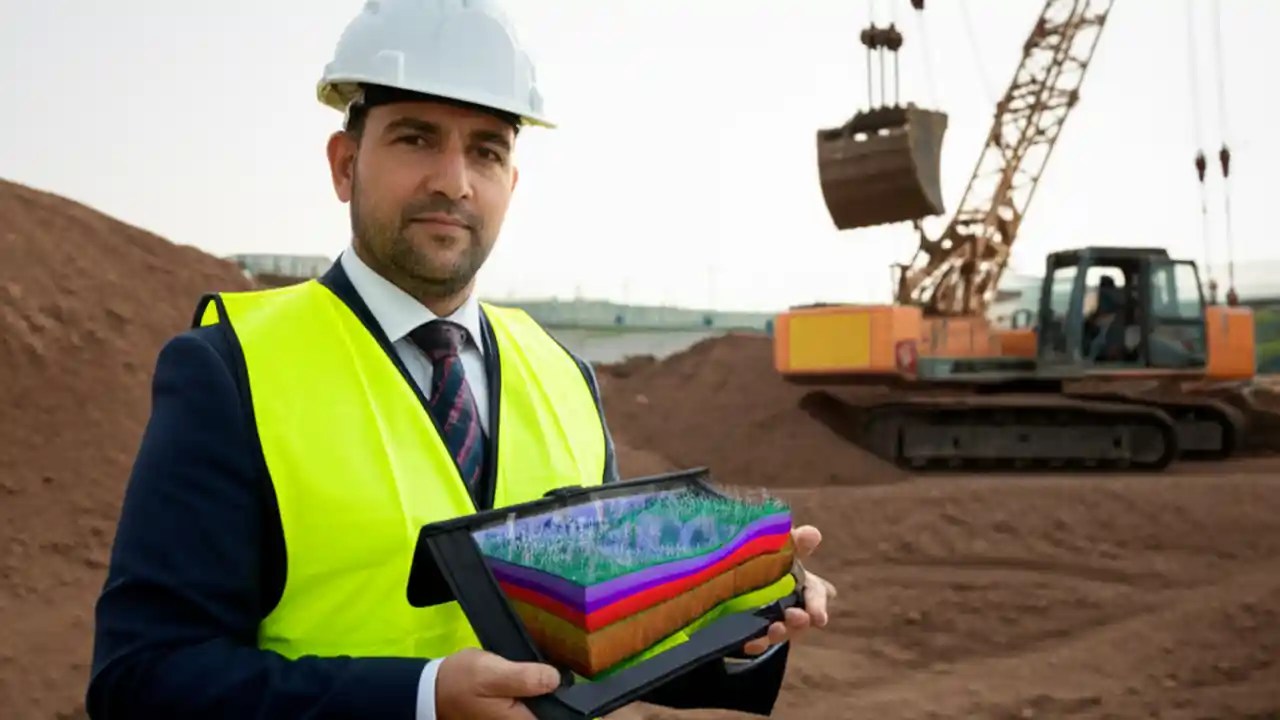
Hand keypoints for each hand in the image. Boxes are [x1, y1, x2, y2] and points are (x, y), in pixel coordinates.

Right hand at [435, 648, 560, 719]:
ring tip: (544, 669)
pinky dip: (534, 691)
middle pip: (552, 712)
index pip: (559, 715)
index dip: (567, 699)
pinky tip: (533, 675)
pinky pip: (530, 705)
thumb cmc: (460, 682)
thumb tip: (555, 679)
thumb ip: (525, 678)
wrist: (430, 689)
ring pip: (541, 706)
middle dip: (555, 693)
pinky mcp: (508, 714)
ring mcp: (513, 718)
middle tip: (556, 667)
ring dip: (544, 690)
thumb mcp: (491, 674)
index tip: (571, 678)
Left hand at [741, 524, 835, 655]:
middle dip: (801, 620)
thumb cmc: (770, 559)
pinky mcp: (756, 633)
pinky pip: (758, 642)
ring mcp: (777, 622)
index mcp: (804, 584)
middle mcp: (795, 607)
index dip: (818, 604)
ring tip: (773, 629)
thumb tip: (813, 533)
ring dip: (780, 632)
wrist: (738, 578)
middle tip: (794, 616)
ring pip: (783, 632)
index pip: (817, 593)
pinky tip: (751, 642)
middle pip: (803, 617)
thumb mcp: (782, 548)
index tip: (819, 618)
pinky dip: (756, 643)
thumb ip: (795, 542)